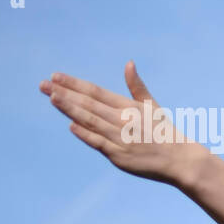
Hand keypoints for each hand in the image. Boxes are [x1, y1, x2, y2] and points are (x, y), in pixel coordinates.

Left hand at [39, 61, 208, 185]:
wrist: (180, 159)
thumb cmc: (164, 132)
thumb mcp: (152, 106)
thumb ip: (137, 86)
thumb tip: (128, 63)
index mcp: (129, 107)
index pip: (96, 92)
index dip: (75, 84)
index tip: (56, 76)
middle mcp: (123, 120)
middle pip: (89, 104)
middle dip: (64, 93)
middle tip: (43, 84)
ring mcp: (120, 138)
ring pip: (90, 120)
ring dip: (70, 109)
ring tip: (52, 97)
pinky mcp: (119, 156)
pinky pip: (99, 142)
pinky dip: (86, 133)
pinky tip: (71, 124)